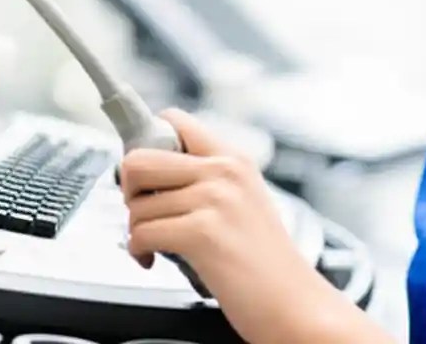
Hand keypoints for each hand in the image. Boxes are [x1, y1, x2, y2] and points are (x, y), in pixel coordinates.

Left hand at [120, 109, 335, 342]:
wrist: (295, 304)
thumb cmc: (265, 264)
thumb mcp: (243, 201)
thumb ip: (204, 179)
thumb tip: (145, 173)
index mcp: (234, 158)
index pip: (173, 120)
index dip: (146, 147)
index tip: (144, 176)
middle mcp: (224, 171)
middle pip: (139, 158)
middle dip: (130, 191)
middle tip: (144, 212)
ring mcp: (214, 199)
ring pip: (135, 204)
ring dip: (136, 230)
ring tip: (156, 244)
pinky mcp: (203, 232)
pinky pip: (141, 233)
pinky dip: (138, 251)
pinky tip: (154, 259)